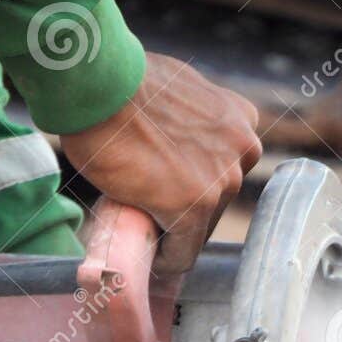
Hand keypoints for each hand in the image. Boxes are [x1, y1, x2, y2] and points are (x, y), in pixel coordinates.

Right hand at [61, 53, 261, 278]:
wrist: (98, 83)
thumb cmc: (121, 81)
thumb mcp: (176, 89)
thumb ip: (191, 118)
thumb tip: (174, 133)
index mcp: (241, 119)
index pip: (226, 170)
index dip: (195, 183)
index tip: (170, 192)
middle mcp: (242, 149)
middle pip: (217, 199)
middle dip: (187, 206)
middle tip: (150, 208)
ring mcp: (222, 180)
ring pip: (201, 227)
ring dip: (175, 230)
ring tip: (142, 226)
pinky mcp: (195, 207)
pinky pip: (183, 253)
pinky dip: (165, 260)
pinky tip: (148, 259)